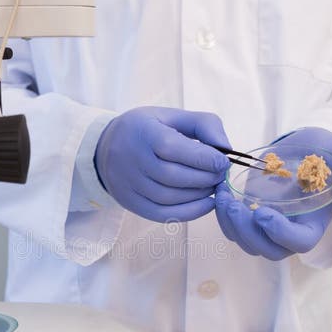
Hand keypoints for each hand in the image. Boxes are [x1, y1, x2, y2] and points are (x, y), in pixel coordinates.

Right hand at [94, 107, 229, 221]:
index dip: (203, 158)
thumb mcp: (172, 116)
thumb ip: (203, 125)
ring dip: (199, 195)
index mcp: (142, 133)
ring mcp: (128, 184)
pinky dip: (189, 212)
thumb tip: (226, 149)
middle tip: (220, 175)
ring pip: (169, 197)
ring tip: (212, 186)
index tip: (223, 162)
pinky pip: (162, 214)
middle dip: (205, 178)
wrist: (106, 147)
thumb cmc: (147, 129)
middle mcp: (131, 160)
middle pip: (173, 176)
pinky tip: (206, 203)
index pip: (172, 149)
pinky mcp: (130, 203)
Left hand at [215, 127, 331, 259]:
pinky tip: (219, 194)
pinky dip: (222, 216)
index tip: (264, 214)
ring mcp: (268, 225)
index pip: (299, 243)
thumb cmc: (328, 153)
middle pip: (268, 250)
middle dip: (248, 233)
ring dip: (231, 225)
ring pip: (246, 242)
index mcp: (315, 223)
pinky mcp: (250, 215)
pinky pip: (232, 228)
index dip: (281, 234)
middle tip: (235, 206)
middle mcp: (290, 230)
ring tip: (224, 199)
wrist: (304, 145)